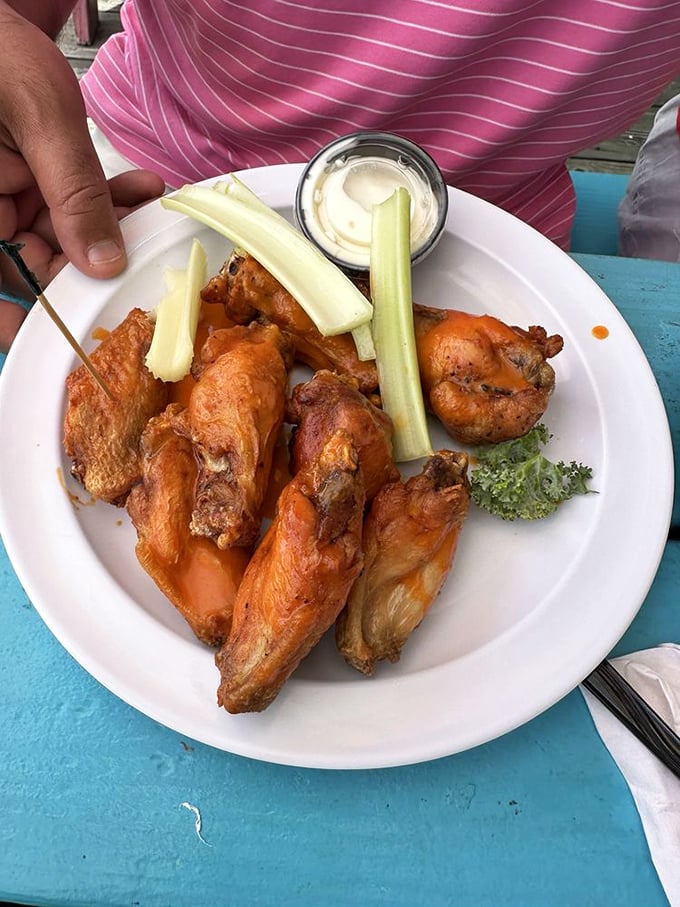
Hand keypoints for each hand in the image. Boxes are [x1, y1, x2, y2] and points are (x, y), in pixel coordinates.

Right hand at [0, 6, 164, 351]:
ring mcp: (6, 202)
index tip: (76, 342)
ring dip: (109, 226)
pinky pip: (67, 209)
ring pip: (63, 239)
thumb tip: (103, 262)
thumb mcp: (39, 118)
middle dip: (94, 261)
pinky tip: (136, 188)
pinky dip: (103, 200)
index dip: (33, 319)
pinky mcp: (28, 187)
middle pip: (37, 266)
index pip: (3, 283)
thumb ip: (74, 193)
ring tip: (145, 205)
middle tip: (143, 256)